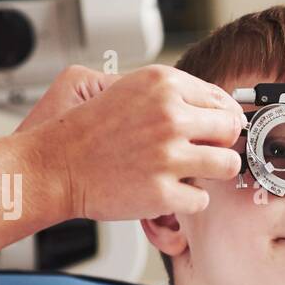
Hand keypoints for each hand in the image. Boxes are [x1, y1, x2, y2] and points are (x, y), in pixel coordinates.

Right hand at [28, 64, 247, 221]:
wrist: (53, 166)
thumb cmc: (86, 130)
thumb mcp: (123, 86)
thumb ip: (168, 91)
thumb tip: (213, 102)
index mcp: (162, 84)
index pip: (221, 100)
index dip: (219, 118)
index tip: (212, 130)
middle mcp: (169, 116)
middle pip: (231, 130)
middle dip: (219, 143)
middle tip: (200, 152)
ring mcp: (168, 156)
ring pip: (227, 166)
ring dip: (212, 172)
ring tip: (189, 172)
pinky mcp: (163, 192)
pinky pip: (202, 199)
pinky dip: (188, 200)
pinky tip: (168, 191)